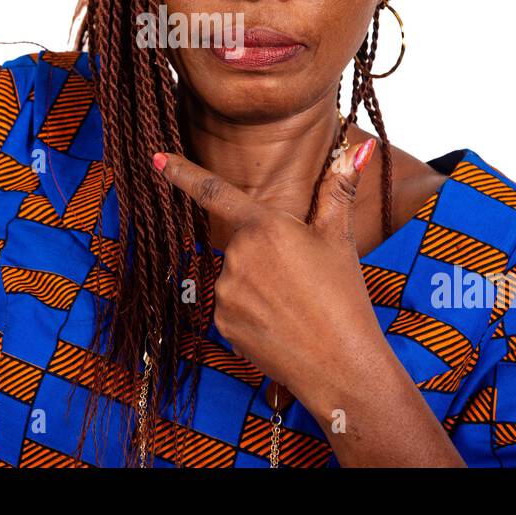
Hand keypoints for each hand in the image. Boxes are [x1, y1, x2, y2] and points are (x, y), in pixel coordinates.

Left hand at [152, 139, 380, 402]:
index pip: (213, 192)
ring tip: (295, 306)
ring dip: (258, 285)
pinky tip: (279, 325)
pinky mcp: (222, 324)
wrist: (341, 366)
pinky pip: (231, 308)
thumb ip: (338, 188)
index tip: (156, 159)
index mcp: (263, 227)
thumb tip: (359, 148)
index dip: (182, 173)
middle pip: (240, 244)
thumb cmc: (344, 298)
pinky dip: (252, 313)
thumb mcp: (340, 239)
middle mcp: (237, 256)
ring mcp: (226, 292)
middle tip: (301, 279)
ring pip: (236, 277)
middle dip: (265, 255)